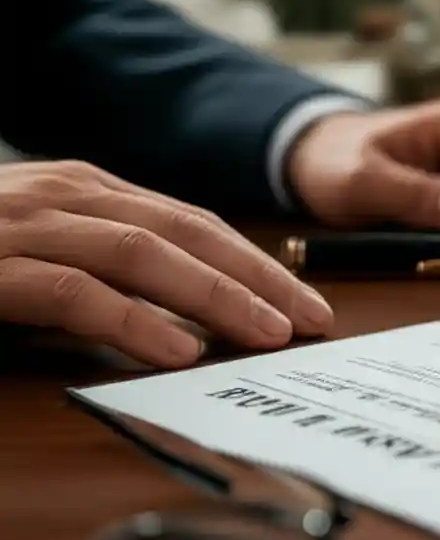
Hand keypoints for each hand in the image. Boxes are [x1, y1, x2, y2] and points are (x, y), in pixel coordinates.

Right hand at [0, 161, 331, 367]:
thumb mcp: (55, 243)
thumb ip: (117, 263)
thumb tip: (197, 313)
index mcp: (91, 190)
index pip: (196, 223)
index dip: (258, 263)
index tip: (308, 303)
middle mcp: (68, 196)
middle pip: (186, 233)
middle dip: (257, 278)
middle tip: (310, 320)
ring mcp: (28, 227)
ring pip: (141, 253)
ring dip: (212, 295)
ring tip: (264, 333)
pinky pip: (71, 292)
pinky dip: (129, 320)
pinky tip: (174, 349)